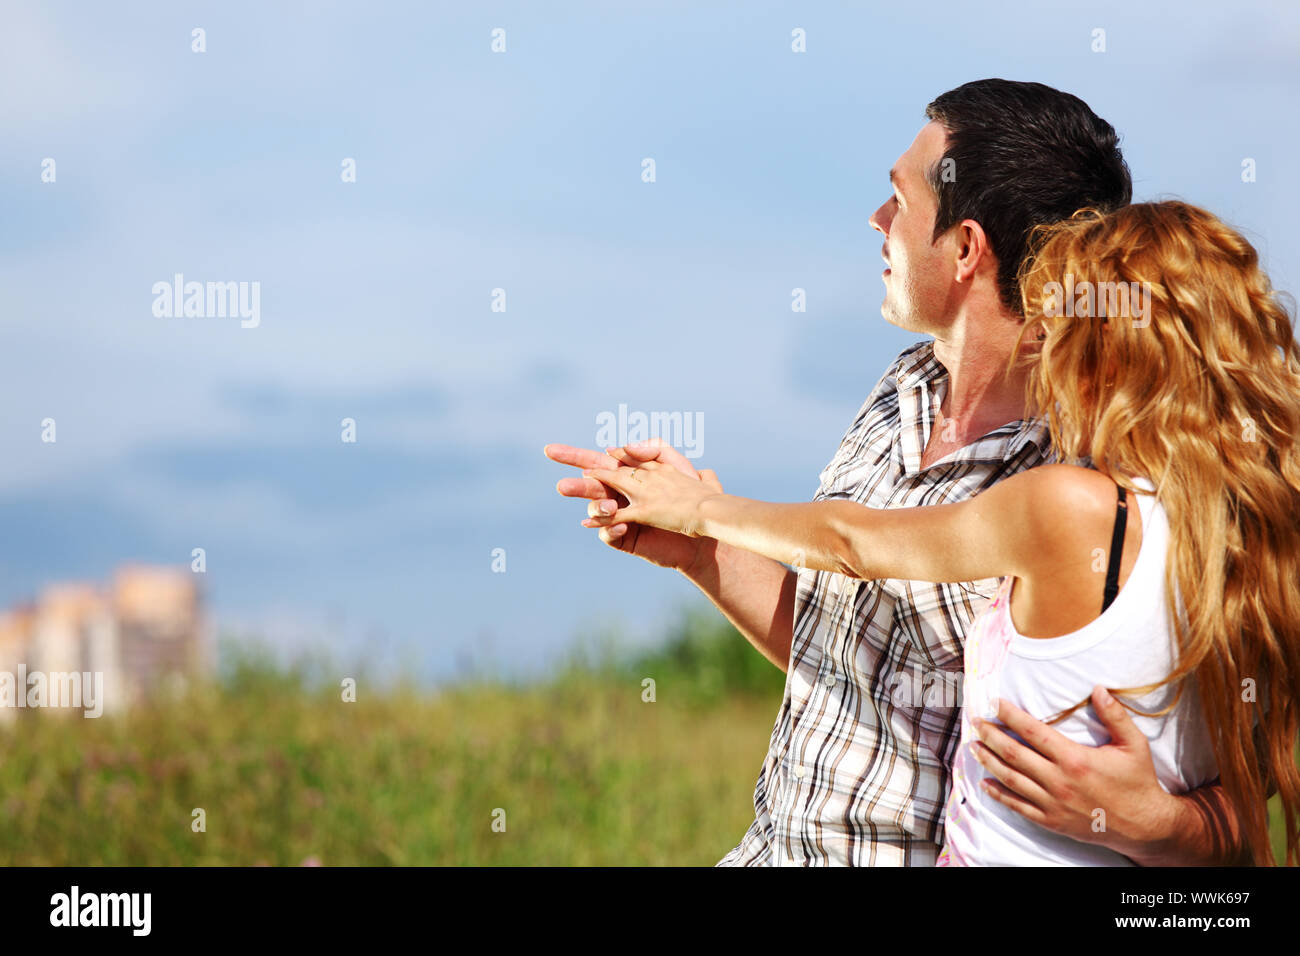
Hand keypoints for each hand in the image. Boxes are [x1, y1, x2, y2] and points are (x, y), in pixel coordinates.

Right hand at [543, 438, 722, 570]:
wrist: (705, 526)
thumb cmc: (692, 495)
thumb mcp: (676, 465)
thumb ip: (652, 449)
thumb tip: (621, 447)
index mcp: (626, 474)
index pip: (595, 462)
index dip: (572, 456)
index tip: (549, 450)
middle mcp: (617, 495)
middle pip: (587, 486)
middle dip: (574, 485)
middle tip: (561, 486)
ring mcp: (619, 517)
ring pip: (595, 510)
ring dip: (596, 506)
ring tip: (610, 506)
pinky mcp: (625, 537)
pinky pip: (607, 533)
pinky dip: (609, 527)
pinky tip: (621, 523)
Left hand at [969, 685, 1178, 862]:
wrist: (1145, 827)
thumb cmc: (1139, 782)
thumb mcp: (1133, 745)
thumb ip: (1115, 716)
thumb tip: (1098, 688)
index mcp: (1075, 759)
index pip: (1033, 732)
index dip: (1010, 715)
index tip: (994, 703)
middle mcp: (1059, 781)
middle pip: (1014, 754)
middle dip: (991, 735)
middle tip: (975, 722)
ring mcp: (1053, 803)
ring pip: (1011, 779)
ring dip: (989, 761)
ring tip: (973, 746)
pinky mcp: (1052, 821)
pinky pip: (1018, 806)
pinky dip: (999, 794)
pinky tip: (985, 783)